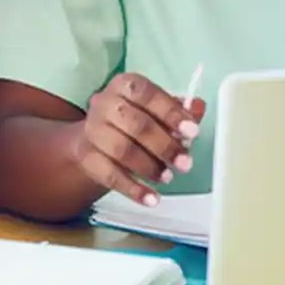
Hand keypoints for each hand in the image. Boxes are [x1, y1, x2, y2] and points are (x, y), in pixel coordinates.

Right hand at [73, 73, 206, 206]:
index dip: (171, 113)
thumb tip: (199, 107)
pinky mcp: (86, 157)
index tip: (192, 132)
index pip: (147, 94)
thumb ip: (178, 110)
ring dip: (149, 167)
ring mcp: (92, 130)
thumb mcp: (155, 110)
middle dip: (164, 146)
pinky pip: (109, 176)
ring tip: (167, 178)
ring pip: (122, 150)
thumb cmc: (132, 120)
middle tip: (185, 163)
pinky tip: (151, 199)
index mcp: (125, 85)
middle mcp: (105, 103)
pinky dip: (133, 189)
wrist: (91, 139)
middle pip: (136, 124)